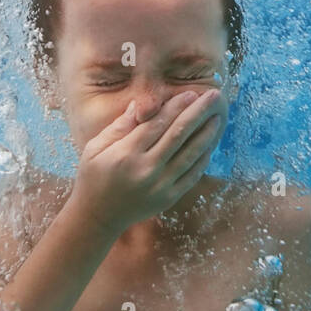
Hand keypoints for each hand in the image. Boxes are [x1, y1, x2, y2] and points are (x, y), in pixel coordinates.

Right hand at [71, 89, 224, 235]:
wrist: (98, 217)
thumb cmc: (93, 178)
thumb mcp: (94, 149)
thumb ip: (118, 127)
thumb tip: (138, 104)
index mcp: (126, 154)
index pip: (157, 124)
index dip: (175, 107)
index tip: (189, 93)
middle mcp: (146, 169)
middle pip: (177, 135)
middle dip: (197, 113)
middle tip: (212, 96)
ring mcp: (160, 185)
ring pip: (189, 155)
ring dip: (205, 134)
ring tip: (217, 117)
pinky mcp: (169, 198)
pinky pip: (191, 175)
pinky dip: (202, 159)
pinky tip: (210, 145)